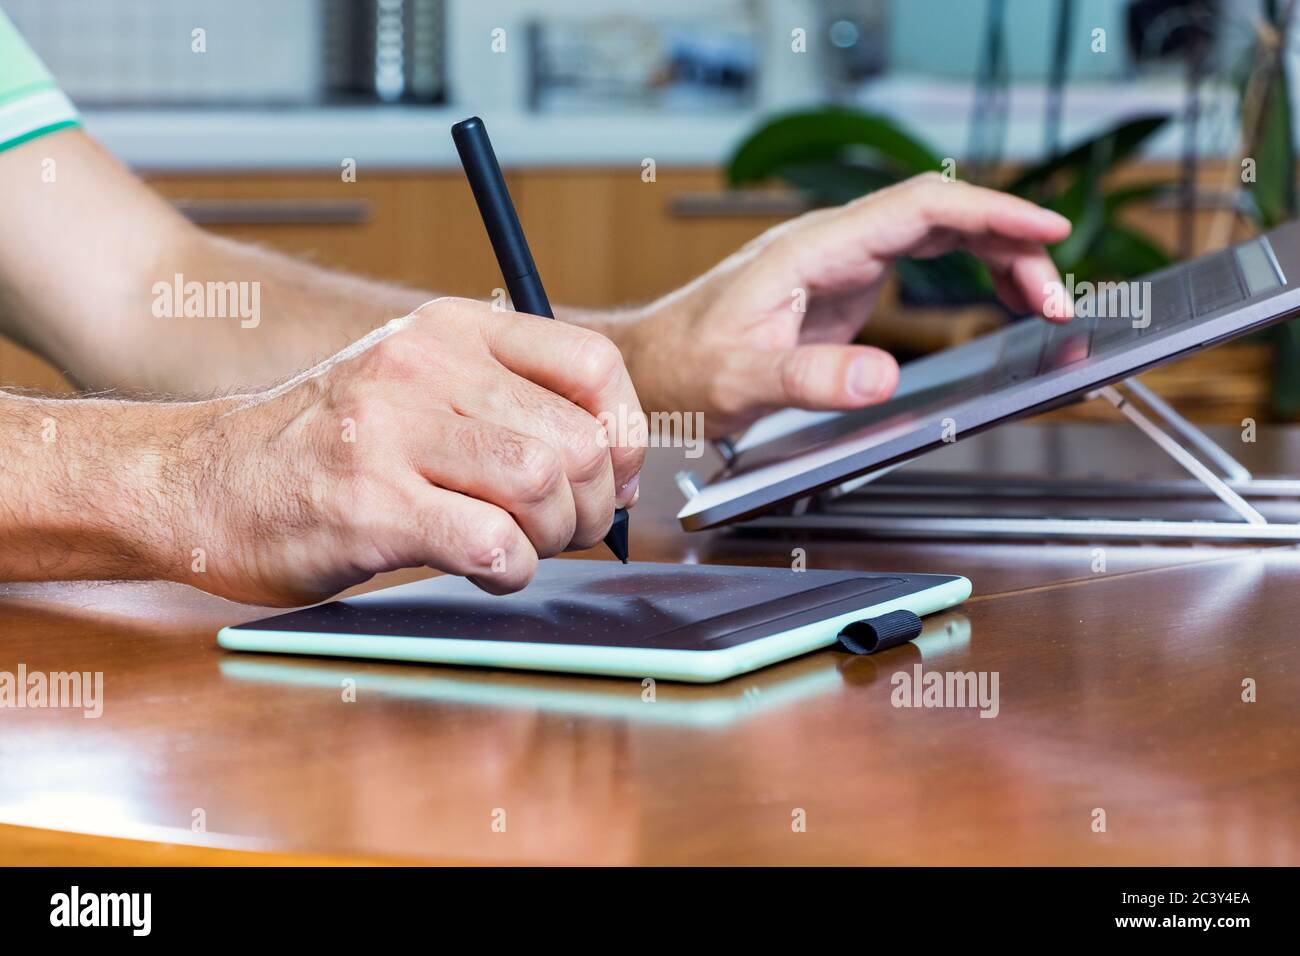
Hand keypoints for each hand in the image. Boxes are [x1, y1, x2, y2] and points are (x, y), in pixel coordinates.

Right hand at [180, 298, 644, 605]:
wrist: (201, 481)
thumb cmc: (326, 445)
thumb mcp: (418, 385)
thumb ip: (511, 404)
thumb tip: (620, 461)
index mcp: (450, 330)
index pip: (593, 364)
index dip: (624, 432)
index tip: (613, 473)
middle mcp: (423, 367)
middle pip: (577, 441)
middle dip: (593, 504)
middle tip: (564, 528)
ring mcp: (391, 433)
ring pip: (544, 487)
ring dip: (552, 538)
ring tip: (518, 546)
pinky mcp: (369, 505)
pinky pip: (493, 543)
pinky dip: (511, 570)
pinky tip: (484, 568)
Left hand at [617, 173, 1072, 436]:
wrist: (653, 368)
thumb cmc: (685, 367)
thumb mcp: (741, 381)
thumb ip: (809, 379)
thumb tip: (884, 379)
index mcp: (811, 249)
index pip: (918, 206)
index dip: (989, 212)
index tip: (1046, 231)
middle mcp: (830, 244)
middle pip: (941, 214)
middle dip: (1010, 243)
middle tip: (1058, 297)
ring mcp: (839, 262)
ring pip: (936, 234)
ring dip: (995, 258)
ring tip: (1043, 302)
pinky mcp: (843, 288)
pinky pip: (921, 261)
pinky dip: (968, 273)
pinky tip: (996, 296)